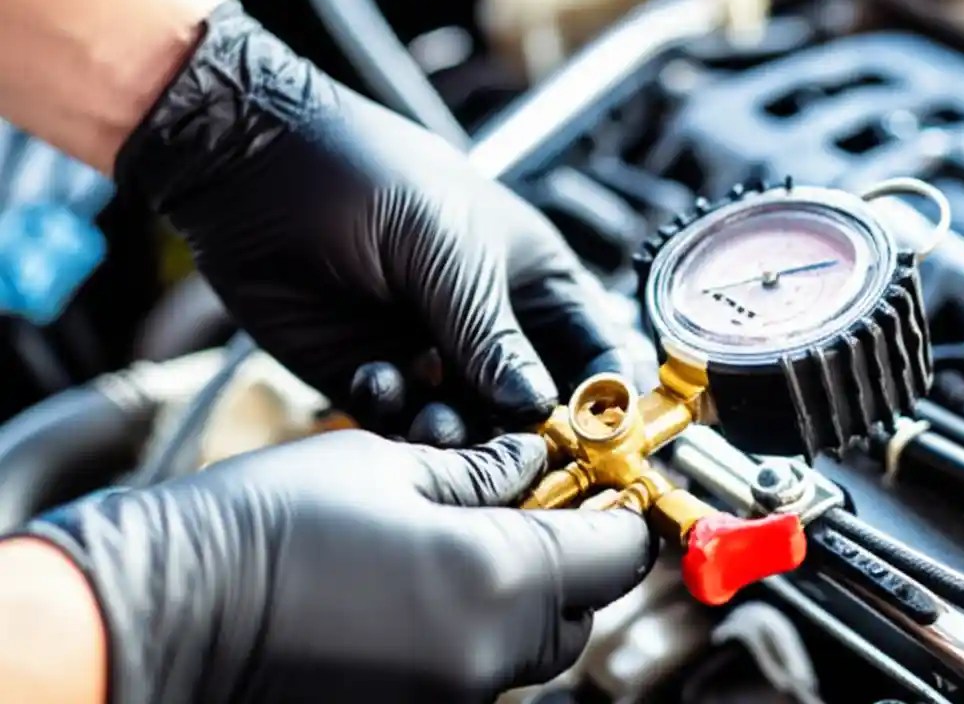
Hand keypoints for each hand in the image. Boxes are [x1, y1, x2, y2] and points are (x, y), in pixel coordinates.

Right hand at [20, 430, 653, 702]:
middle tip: (532, 505)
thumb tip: (530, 462)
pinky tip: (426, 586)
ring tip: (468, 540)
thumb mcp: (387, 463)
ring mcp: (450, 698)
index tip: (602, 486)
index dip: (618, 513)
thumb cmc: (264, 529)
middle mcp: (488, 656)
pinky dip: (474, 631)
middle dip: (571, 558)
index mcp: (499, 581)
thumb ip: (481, 469)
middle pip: (581, 611)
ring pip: (530, 647)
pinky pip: (475, 671)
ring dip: (523, 597)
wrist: (165, 612)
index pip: (617, 555)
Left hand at [114, 2, 626, 434]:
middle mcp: (488, 325)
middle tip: (511, 453)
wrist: (257, 169)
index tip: (599, 437)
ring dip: (456, 431)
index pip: (593, 350)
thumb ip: (493, 336)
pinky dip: (394, 414)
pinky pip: (401, 422)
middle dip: (525, 432)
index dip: (604, 395)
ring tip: (433, 416)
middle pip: (533, 405)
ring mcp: (430, 354)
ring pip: (468, 425)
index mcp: (531, 280)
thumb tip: (535, 408)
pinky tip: (374, 379)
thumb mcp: (451, 252)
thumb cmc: (373, 178)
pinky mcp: (371, 375)